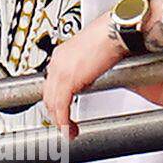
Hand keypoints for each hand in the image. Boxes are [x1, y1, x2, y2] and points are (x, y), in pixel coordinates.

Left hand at [43, 12, 126, 138]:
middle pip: (47, 95)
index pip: (50, 83)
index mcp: (61, 56)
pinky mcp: (69, 80)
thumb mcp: (91, 55)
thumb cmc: (110, 37)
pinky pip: (62, 106)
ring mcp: (61, 71)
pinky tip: (69, 129)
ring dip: (59, 121)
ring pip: (52, 103)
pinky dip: (64, 121)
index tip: (60, 111)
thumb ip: (84, 67)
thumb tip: (88, 79)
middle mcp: (57, 62)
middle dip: (55, 114)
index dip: (54, 100)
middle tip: (65, 126)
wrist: (115, 31)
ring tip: (69, 131)